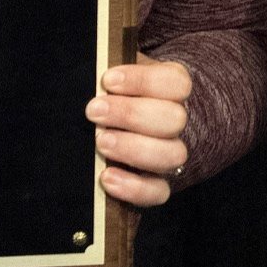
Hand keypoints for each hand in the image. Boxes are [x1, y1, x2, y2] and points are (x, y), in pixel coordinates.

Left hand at [89, 60, 196, 206]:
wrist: (111, 127)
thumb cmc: (109, 97)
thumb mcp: (113, 79)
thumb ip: (108, 76)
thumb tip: (91, 74)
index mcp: (170, 89)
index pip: (175, 83)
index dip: (143, 81)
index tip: (108, 80)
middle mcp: (176, 123)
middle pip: (174, 119)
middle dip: (131, 114)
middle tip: (94, 111)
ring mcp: (169, 155)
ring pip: (173, 155)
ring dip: (135, 148)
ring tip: (101, 142)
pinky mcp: (158, 185)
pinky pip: (159, 192)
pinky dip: (134, 187)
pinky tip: (107, 177)